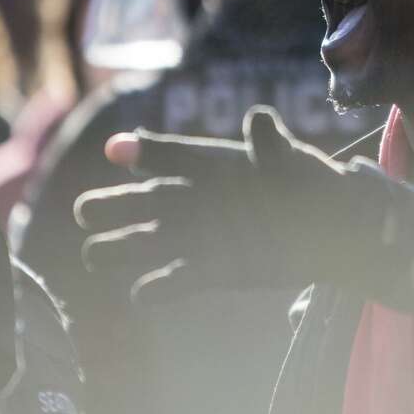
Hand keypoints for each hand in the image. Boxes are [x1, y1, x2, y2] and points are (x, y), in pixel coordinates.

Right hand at [74, 106, 372, 302]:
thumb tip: (259, 119)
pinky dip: (158, 289)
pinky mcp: (209, 271)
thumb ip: (269, 143)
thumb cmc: (306, 183)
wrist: (326, 230)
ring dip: (119, 248)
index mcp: (208, 164)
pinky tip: (141, 294)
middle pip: (144, 201)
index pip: (169, 155)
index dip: (143, 152)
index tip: (116, 149)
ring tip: (94, 255)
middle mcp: (193, 199)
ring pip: (145, 241)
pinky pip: (174, 280)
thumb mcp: (289, 160)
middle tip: (87, 210)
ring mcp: (196, 236)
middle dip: (113, 205)